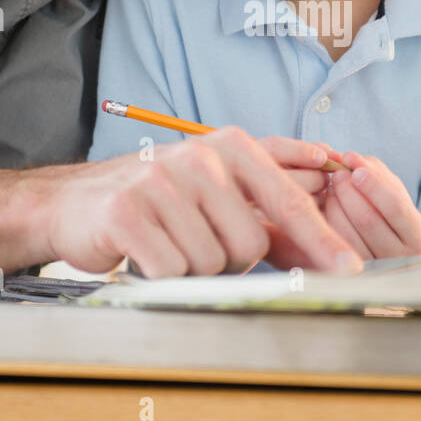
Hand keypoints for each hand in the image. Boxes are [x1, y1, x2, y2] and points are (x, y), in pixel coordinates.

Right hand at [47, 128, 363, 277]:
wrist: (72, 203)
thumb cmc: (154, 198)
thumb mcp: (214, 183)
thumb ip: (268, 196)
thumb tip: (328, 208)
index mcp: (228, 146)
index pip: (286, 198)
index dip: (320, 237)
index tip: (349, 268)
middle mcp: (199, 157)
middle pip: (250, 243)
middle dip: (228, 259)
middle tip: (194, 242)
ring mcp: (162, 182)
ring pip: (210, 262)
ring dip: (190, 267)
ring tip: (164, 242)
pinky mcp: (128, 212)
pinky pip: (170, 269)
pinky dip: (159, 273)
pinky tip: (142, 252)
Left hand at [318, 151, 420, 260]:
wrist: (395, 250)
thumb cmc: (393, 212)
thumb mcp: (393, 190)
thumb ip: (374, 170)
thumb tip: (348, 157)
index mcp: (418, 238)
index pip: (396, 208)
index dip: (374, 185)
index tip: (355, 167)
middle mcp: (398, 258)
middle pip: (367, 220)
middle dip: (348, 191)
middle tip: (337, 173)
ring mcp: (373, 267)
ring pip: (346, 232)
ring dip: (335, 202)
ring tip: (332, 185)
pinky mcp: (350, 269)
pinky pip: (334, 240)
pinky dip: (327, 217)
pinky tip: (328, 202)